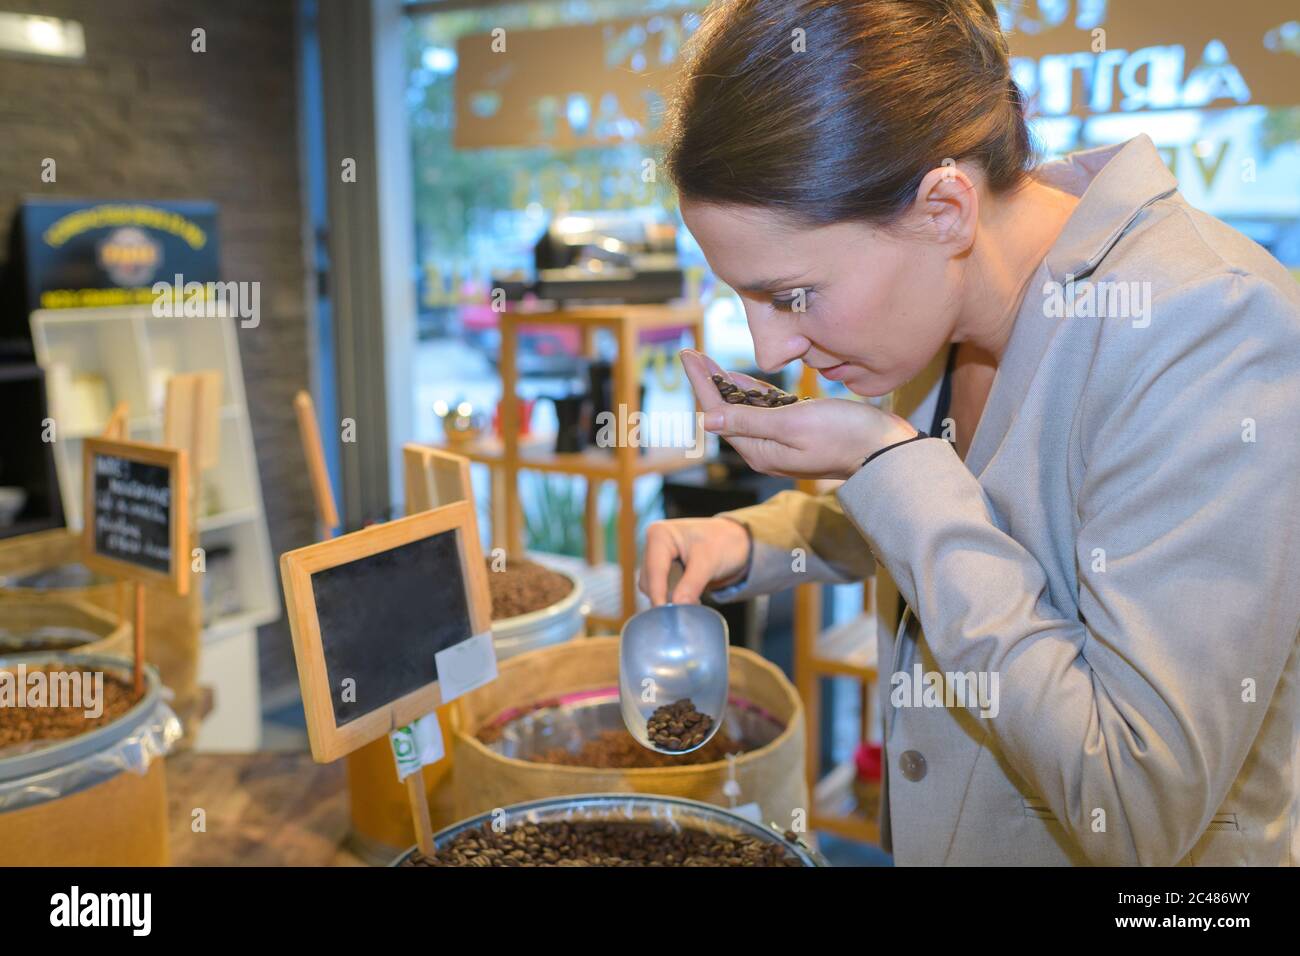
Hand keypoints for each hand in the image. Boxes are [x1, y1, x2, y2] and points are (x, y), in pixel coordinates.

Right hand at [639, 517, 751, 605]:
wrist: (736, 541)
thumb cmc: (723, 543)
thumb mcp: (709, 563)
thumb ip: (691, 585)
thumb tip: (677, 607)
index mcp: (660, 535)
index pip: (654, 570)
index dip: (658, 594)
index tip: (664, 615)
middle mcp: (653, 543)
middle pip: (650, 581)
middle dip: (666, 597)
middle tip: (688, 609)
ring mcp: (656, 555)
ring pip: (652, 587)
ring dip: (669, 598)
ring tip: (694, 599)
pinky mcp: (662, 567)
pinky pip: (660, 588)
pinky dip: (672, 596)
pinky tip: (689, 596)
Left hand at [680, 349, 917, 480]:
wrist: (883, 450)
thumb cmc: (843, 435)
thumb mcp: (792, 424)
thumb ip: (750, 420)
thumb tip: (709, 420)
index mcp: (759, 451)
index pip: (719, 413)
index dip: (702, 382)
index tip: (688, 354)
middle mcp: (765, 449)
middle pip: (727, 411)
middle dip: (709, 381)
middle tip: (692, 353)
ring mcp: (781, 441)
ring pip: (745, 409)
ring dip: (728, 385)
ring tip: (709, 362)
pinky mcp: (797, 431)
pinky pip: (766, 409)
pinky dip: (753, 392)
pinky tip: (743, 379)